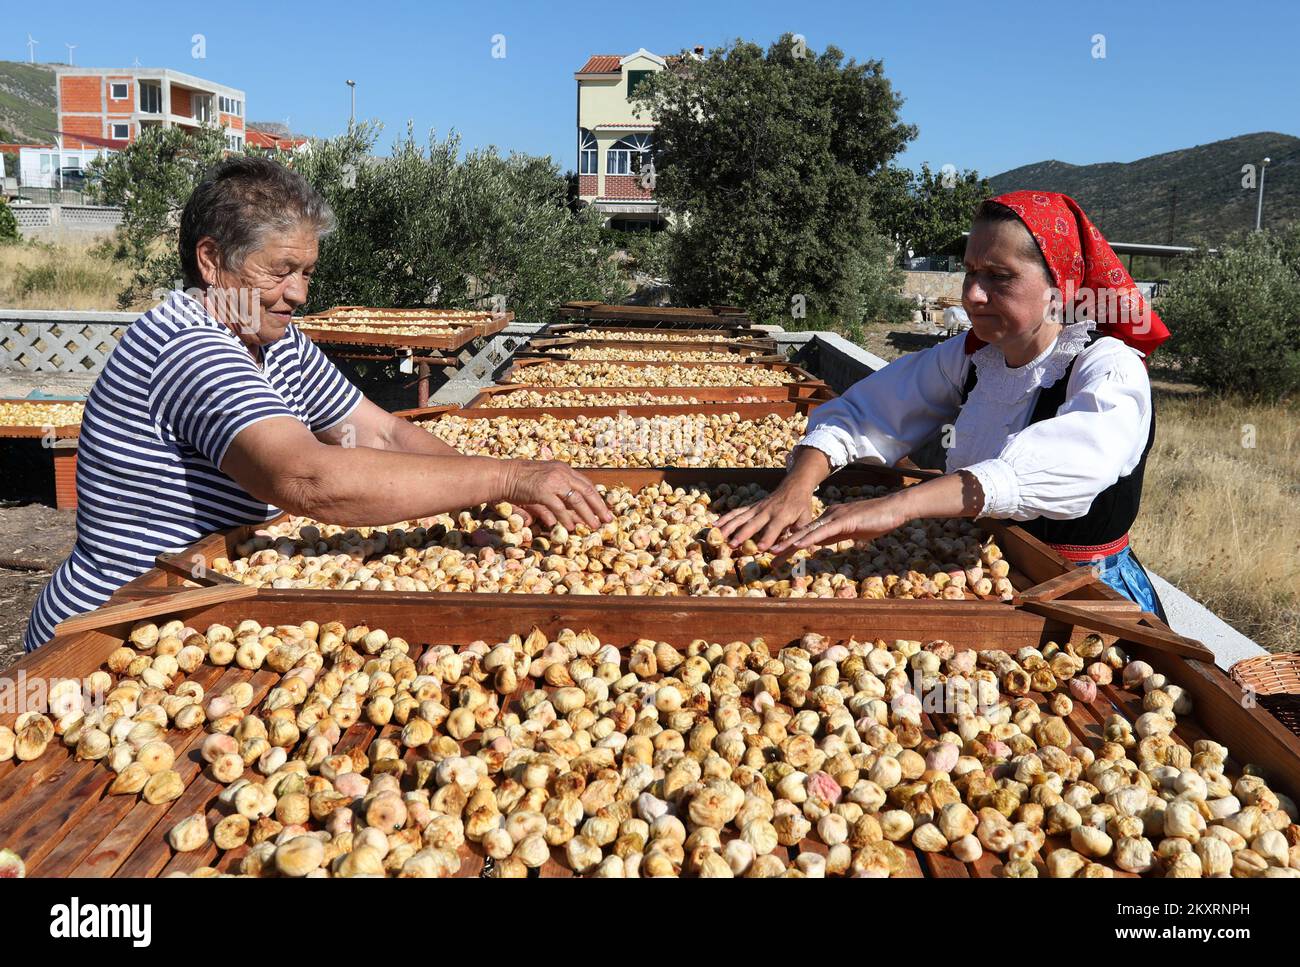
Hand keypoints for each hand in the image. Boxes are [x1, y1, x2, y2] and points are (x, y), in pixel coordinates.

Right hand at [499, 460, 611, 531]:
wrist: (502, 475)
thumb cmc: (520, 481)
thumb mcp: (543, 484)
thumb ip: (555, 498)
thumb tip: (561, 519)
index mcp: (563, 469)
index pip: (586, 484)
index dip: (596, 498)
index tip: (604, 509)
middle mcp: (562, 473)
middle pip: (587, 491)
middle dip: (599, 507)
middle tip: (608, 519)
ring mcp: (553, 481)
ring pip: (577, 500)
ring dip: (588, 515)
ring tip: (594, 526)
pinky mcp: (543, 491)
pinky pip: (560, 508)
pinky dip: (567, 519)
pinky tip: (572, 527)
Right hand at [715, 482, 816, 551]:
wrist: (794, 485)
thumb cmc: (801, 505)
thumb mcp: (806, 518)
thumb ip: (801, 532)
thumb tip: (802, 548)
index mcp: (782, 515)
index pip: (773, 528)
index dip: (767, 538)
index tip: (760, 549)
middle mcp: (767, 511)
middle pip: (752, 524)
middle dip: (741, 534)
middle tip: (732, 545)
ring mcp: (757, 508)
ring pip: (740, 517)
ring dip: (728, 527)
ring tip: (718, 536)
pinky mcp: (751, 507)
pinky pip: (736, 512)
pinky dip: (725, 518)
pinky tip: (714, 525)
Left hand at [769, 495, 906, 556]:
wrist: (895, 508)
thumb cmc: (877, 520)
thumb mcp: (851, 531)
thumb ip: (834, 536)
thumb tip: (818, 544)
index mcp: (830, 518)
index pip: (806, 534)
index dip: (789, 544)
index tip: (776, 555)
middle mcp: (828, 516)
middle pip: (801, 532)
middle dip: (783, 545)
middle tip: (767, 556)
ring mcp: (835, 517)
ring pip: (808, 532)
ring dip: (789, 543)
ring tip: (773, 551)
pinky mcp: (844, 521)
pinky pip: (823, 532)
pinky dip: (809, 539)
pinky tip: (797, 545)